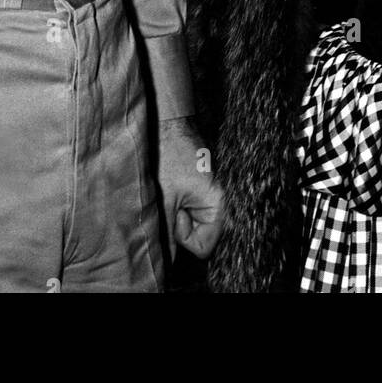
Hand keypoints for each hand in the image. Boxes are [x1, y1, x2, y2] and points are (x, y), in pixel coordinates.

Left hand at [156, 117, 224, 260]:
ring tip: (168, 188)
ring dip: (173, 212)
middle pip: (196, 236)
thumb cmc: (168, 152)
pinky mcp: (195, 188)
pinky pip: (185, 208)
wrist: (167, 121)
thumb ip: (167, 232)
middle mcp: (216, 201)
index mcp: (217, 203)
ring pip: (187, 222)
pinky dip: (173, 202)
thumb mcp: (164, 197)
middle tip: (171, 198)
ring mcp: (205, 195)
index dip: (184, 234)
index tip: (177, 210)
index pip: (202, 246)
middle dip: (178, 223)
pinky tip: (168, 184)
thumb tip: (164, 261)